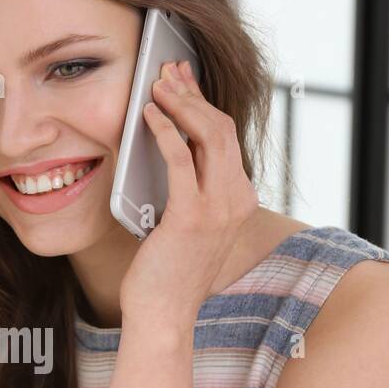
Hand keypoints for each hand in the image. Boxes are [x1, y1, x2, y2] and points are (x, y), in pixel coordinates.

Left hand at [118, 59, 258, 325]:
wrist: (163, 316)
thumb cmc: (166, 273)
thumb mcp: (185, 225)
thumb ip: (188, 190)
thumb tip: (168, 146)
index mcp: (240, 200)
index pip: (227, 137)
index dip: (204, 103)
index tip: (184, 80)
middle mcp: (237, 200)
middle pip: (222, 128)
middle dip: (194, 94)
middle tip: (168, 71)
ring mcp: (219, 209)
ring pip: (209, 135)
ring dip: (181, 104)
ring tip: (157, 85)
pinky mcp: (192, 216)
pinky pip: (181, 158)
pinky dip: (165, 131)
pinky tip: (148, 116)